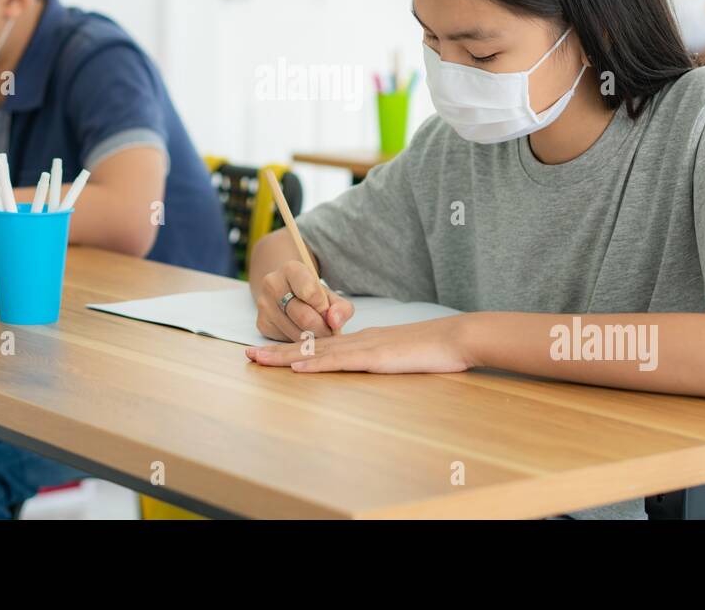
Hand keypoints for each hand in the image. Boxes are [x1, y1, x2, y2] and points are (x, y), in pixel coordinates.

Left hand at [245, 315, 475, 373]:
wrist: (456, 338)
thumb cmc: (435, 350)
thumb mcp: (402, 357)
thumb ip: (384, 361)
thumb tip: (372, 367)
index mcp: (364, 341)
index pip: (321, 346)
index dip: (293, 350)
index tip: (269, 354)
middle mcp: (358, 340)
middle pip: (310, 346)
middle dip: (277, 352)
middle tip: (247, 356)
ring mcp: (365, 347)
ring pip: (317, 352)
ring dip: (285, 357)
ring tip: (258, 360)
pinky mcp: (375, 357)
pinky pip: (340, 361)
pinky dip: (316, 363)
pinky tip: (297, 366)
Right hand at [253, 259, 354, 341]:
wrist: (286, 291)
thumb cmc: (312, 293)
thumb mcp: (330, 294)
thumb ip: (341, 307)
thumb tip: (334, 322)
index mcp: (291, 269)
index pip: (311, 293)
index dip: (324, 308)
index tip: (329, 313)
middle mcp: (273, 283)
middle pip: (303, 317)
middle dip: (322, 330)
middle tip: (330, 332)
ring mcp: (264, 304)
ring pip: (295, 332)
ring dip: (312, 339)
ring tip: (318, 333)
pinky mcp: (262, 323)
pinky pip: (285, 341)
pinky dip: (299, 343)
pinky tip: (303, 334)